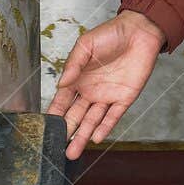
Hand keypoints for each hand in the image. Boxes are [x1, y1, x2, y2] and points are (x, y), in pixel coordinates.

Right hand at [46, 10, 167, 159]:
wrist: (139, 31)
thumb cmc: (111, 33)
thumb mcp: (86, 44)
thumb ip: (73, 64)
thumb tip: (60, 84)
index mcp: (79, 77)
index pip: (62, 100)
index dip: (54, 114)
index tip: (44, 128)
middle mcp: (91, 90)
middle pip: (76, 116)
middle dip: (67, 132)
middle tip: (56, 148)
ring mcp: (107, 96)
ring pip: (92, 121)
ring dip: (83, 136)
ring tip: (72, 152)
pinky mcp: (124, 98)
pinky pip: (113, 117)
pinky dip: (105, 127)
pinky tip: (96, 138)